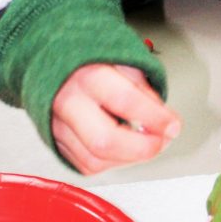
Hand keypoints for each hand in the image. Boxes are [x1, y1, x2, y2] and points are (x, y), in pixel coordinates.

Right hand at [51, 63, 181, 174]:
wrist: (46, 56)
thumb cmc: (88, 56)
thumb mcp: (121, 58)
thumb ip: (142, 88)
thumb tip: (163, 120)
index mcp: (86, 74)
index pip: (125, 101)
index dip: (155, 118)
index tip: (173, 125)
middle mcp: (67, 101)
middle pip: (104, 141)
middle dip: (141, 149)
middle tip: (161, 141)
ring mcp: (56, 124)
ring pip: (94, 159)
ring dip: (128, 159)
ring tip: (144, 144)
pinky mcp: (54, 141)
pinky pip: (84, 165)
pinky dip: (110, 163)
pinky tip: (123, 149)